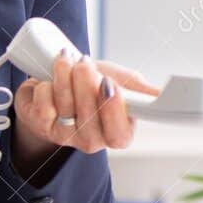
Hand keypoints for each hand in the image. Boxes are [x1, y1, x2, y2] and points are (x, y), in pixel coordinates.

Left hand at [11, 49, 160, 159]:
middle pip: (90, 116)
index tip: (110, 84)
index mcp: (118, 132)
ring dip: (65, 77)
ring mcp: (65, 137)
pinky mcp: (42, 127)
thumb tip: (160, 94)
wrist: (58, 81)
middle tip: (85, 63)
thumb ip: (140, 89)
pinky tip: (49, 80)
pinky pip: (44, 105)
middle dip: (86, 82)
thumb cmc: (93, 84)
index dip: (114, 110)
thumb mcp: (121, 81)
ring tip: (68, 62)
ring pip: (66, 107)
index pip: (119, 134)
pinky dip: (45, 86)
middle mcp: (92, 140)